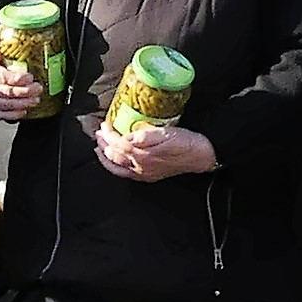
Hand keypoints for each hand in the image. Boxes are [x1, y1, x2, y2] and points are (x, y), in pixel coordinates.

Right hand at [0, 50, 43, 121]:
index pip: (2, 77)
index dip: (17, 78)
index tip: (30, 77)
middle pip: (8, 92)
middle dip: (26, 91)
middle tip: (38, 88)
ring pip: (8, 104)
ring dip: (24, 103)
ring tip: (36, 99)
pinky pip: (4, 115)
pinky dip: (15, 114)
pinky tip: (25, 110)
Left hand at [92, 120, 215, 181]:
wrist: (202, 157)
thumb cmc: (186, 143)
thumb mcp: (165, 133)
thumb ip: (143, 136)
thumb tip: (127, 136)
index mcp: (142, 155)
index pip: (117, 144)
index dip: (108, 134)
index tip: (104, 125)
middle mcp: (140, 167)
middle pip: (114, 156)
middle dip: (104, 144)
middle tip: (99, 134)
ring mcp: (144, 174)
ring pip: (118, 168)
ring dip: (106, 157)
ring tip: (100, 149)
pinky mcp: (150, 176)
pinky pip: (126, 174)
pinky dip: (116, 167)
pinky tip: (116, 162)